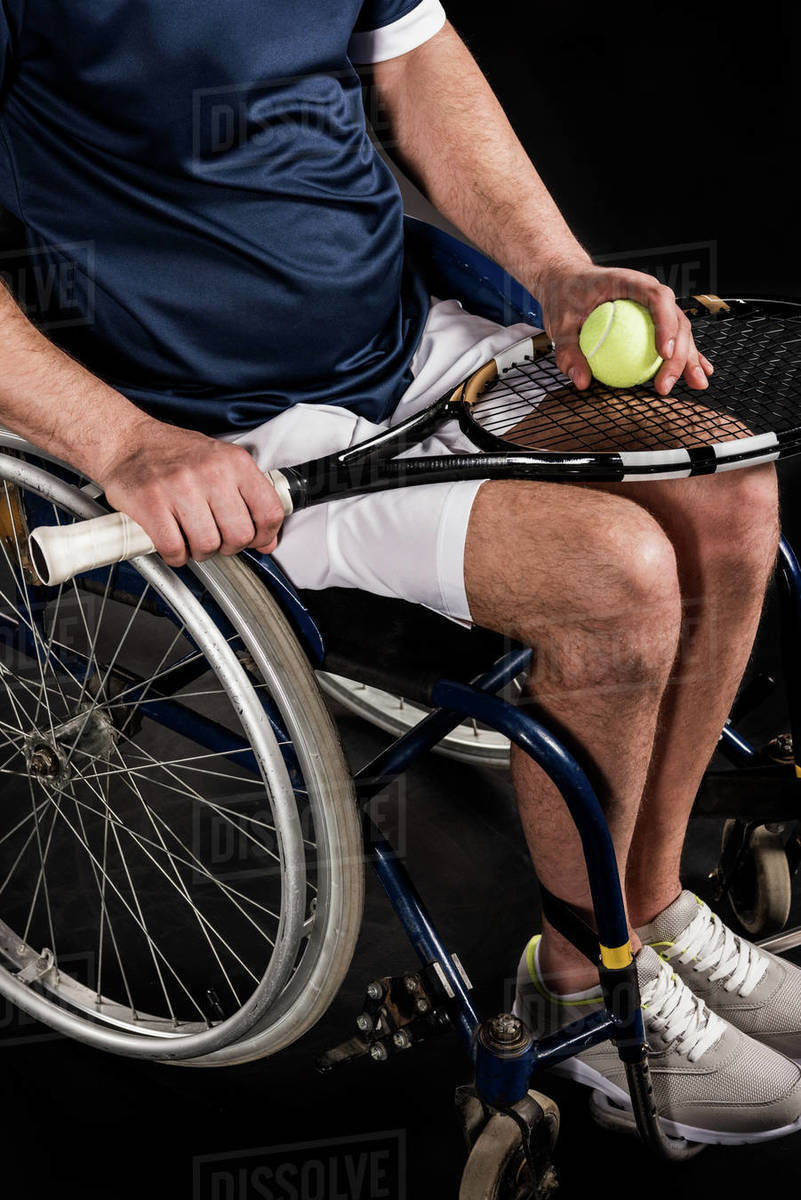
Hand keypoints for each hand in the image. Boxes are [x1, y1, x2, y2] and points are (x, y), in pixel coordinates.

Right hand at [93, 418, 284, 566]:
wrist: (127, 441)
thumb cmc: (174, 454)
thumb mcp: (221, 464)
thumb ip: (248, 498)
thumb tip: (266, 541)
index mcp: (234, 462)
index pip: (270, 511)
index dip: (264, 535)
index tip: (254, 539)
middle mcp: (210, 472)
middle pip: (240, 535)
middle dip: (228, 546)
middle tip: (216, 538)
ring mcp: (179, 487)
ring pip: (208, 545)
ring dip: (200, 551)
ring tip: (191, 537)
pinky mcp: (151, 503)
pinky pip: (174, 549)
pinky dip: (175, 555)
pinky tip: (173, 542)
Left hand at [532, 259, 713, 394]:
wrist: (566, 282)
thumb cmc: (564, 294)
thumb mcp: (558, 322)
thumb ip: (567, 349)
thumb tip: (581, 381)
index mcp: (628, 282)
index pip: (656, 298)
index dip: (666, 324)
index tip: (663, 353)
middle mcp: (648, 292)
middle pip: (675, 319)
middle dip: (680, 353)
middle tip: (666, 383)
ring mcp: (654, 307)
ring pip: (680, 331)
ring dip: (690, 358)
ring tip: (697, 384)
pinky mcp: (653, 321)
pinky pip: (672, 339)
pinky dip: (685, 356)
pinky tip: (697, 374)